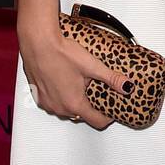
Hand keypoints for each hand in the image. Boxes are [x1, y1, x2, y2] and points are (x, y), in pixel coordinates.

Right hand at [18, 27, 134, 129]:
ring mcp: (47, 103)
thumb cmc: (60, 53)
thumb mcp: (92, 65)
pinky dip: (61, 96)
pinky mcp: (38, 95)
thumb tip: (126, 86)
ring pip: (67, 109)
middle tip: (96, 89)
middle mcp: (59, 108)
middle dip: (91, 105)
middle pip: (82, 115)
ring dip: (75, 100)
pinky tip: (65, 80)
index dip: (108, 116)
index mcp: (74, 104)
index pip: (97, 121)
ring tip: (81, 82)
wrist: (38, 42)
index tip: (112, 109)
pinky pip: (54, 102)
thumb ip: (111, 78)